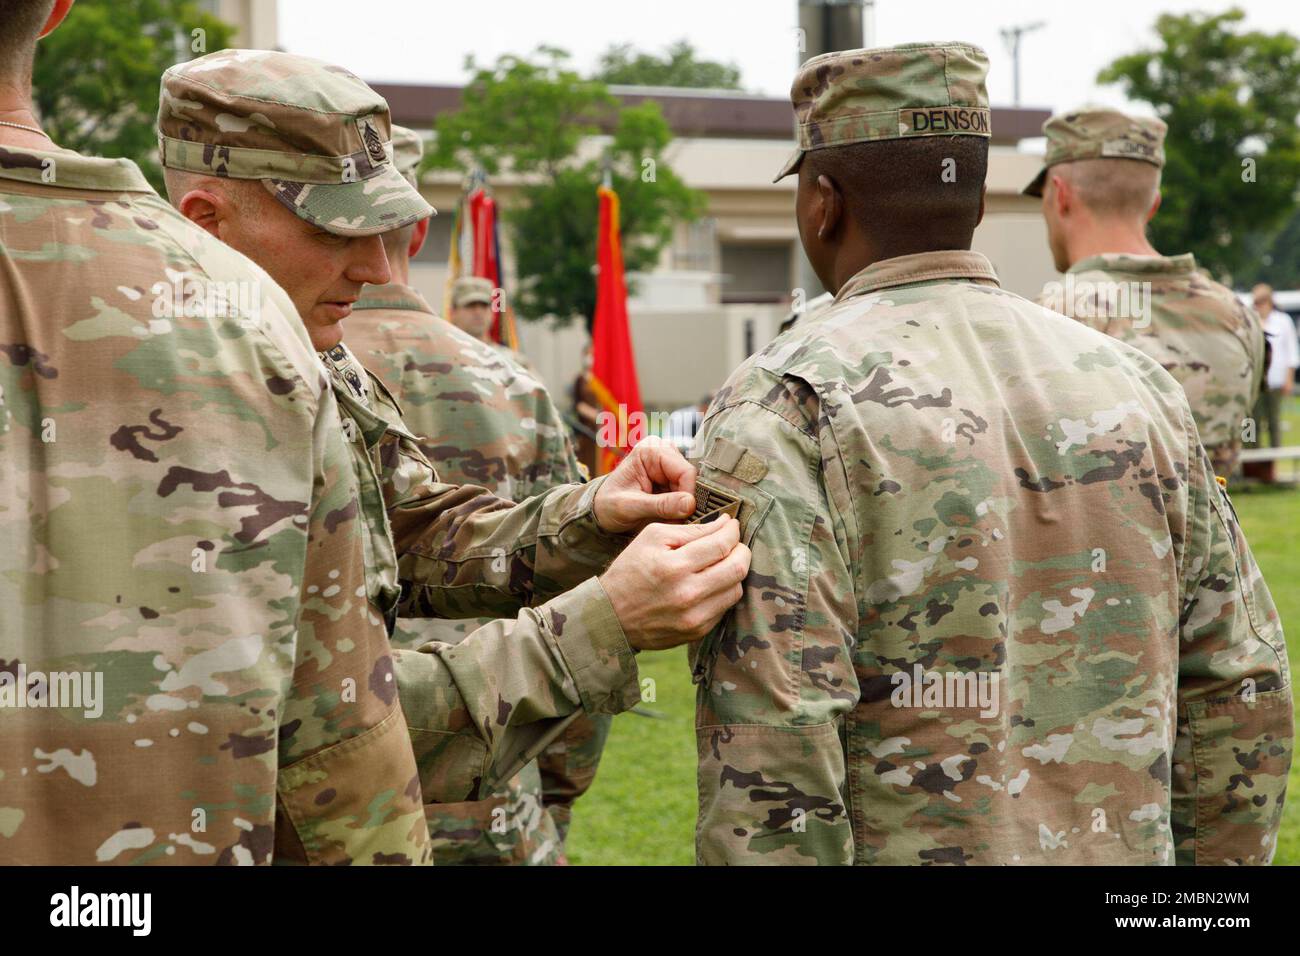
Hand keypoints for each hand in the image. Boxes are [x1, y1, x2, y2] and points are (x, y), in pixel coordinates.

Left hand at [593, 436, 696, 533]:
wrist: (601, 511)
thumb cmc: (609, 504)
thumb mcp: (631, 506)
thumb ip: (660, 505)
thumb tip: (689, 504)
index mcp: (651, 450)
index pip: (685, 471)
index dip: (687, 495)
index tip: (681, 516)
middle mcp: (663, 453)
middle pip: (690, 480)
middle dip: (684, 503)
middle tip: (671, 522)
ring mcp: (669, 465)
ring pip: (691, 489)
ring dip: (682, 508)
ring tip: (665, 520)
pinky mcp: (672, 478)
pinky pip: (687, 495)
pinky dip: (680, 509)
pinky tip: (667, 517)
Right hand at [600, 516, 750, 650]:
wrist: (611, 615)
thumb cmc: (630, 570)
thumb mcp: (652, 537)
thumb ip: (691, 530)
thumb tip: (724, 524)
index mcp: (674, 566)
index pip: (722, 544)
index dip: (732, 531)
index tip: (730, 525)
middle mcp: (688, 594)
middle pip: (738, 568)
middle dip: (741, 550)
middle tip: (732, 543)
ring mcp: (694, 618)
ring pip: (736, 589)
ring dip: (733, 572)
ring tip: (719, 563)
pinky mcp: (697, 632)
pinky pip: (724, 608)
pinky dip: (722, 592)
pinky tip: (708, 584)